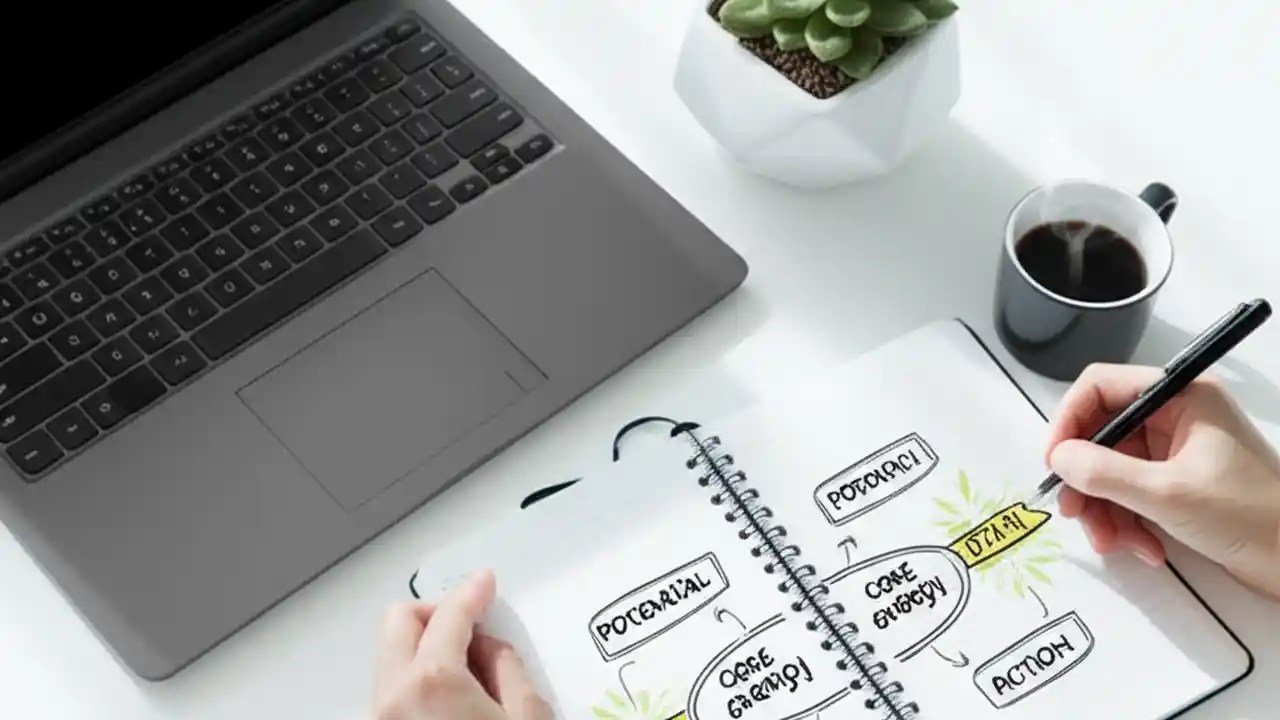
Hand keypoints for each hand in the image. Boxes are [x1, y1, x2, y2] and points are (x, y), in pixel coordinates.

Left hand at [372, 570, 553, 719]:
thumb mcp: (527, 716)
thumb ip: (508, 668)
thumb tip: (490, 649)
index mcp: (433, 682)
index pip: (450, 614)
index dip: (473, 592)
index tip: (483, 583)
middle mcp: (394, 695)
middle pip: (400, 619)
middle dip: (436, 611)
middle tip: (470, 622)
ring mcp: (381, 715)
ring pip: (393, 652)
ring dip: (427, 646)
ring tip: (469, 671)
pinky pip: (394, 684)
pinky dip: (419, 675)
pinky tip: (451, 695)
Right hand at [1045, 363, 1279, 599]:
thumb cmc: (1251, 517)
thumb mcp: (1167, 494)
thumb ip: (1104, 473)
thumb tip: (1059, 459)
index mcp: (1181, 396)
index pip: (1100, 387)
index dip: (1068, 421)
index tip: (1054, 462)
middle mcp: (1175, 415)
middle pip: (1100, 434)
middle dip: (1086, 479)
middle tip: (1075, 513)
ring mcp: (1175, 450)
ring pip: (1109, 469)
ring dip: (1104, 509)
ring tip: (1115, 543)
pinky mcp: (1175, 482)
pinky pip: (1128, 493)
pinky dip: (1126, 521)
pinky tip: (1143, 547)